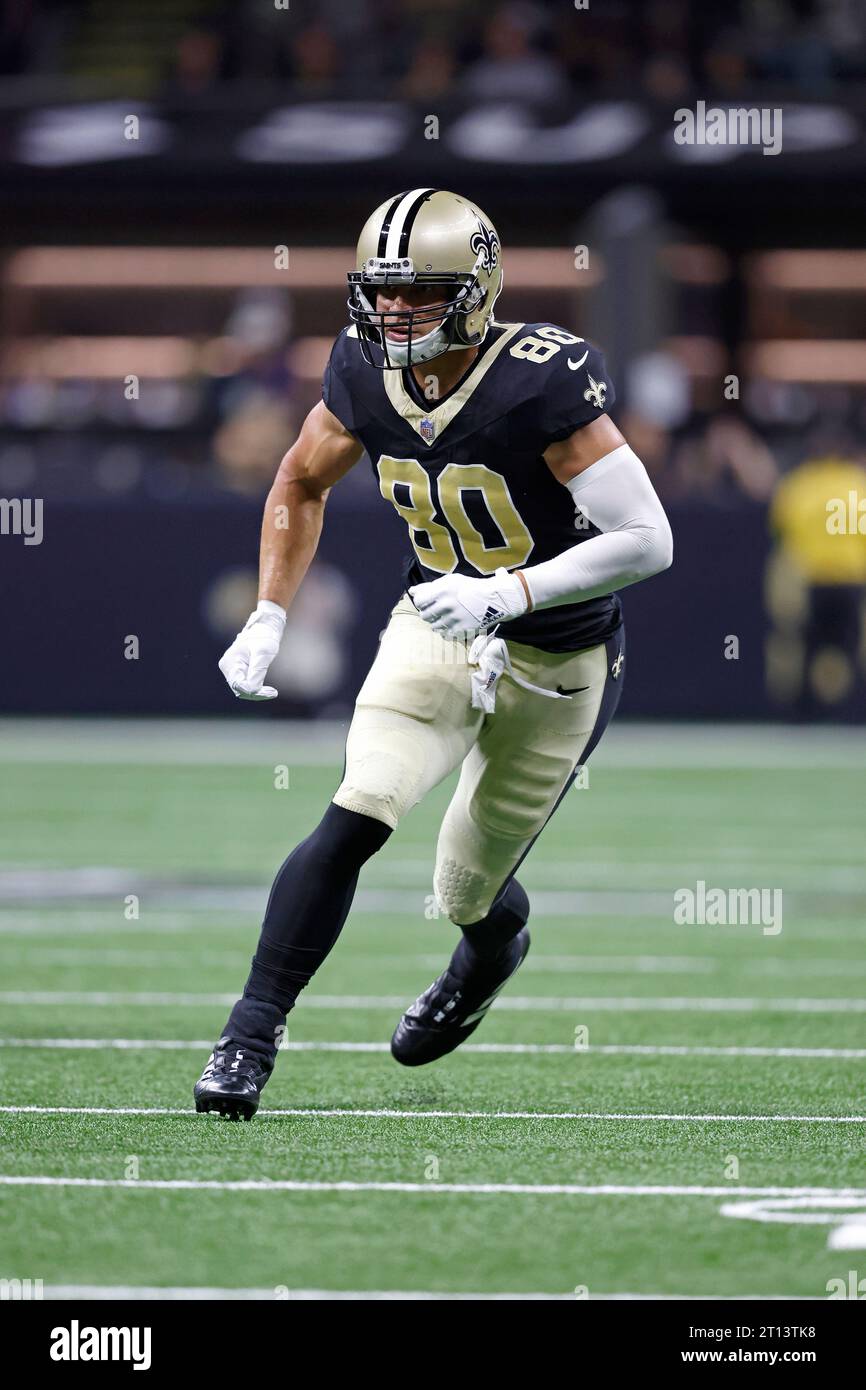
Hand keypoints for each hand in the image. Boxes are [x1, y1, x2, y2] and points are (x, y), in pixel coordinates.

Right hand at [218, 600, 285, 699]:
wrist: (264, 625)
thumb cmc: (264, 636)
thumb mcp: (263, 653)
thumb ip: (257, 671)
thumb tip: (253, 690)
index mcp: (231, 662)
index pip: (240, 685)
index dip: (256, 692)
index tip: (272, 693)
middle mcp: (227, 667)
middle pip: (240, 689)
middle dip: (256, 693)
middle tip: (273, 693)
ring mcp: (231, 668)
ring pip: (242, 688)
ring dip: (256, 692)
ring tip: (271, 691)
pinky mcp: (237, 669)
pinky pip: (244, 683)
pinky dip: (255, 687)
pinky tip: (266, 688)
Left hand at [409, 567, 527, 636]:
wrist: (493, 599)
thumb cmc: (469, 587)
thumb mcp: (450, 581)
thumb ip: (429, 587)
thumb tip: (412, 591)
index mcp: (442, 590)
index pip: (419, 601)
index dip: (421, 602)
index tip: (427, 602)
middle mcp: (446, 605)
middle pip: (424, 615)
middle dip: (428, 613)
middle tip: (437, 610)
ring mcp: (453, 619)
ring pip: (434, 626)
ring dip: (437, 622)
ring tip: (446, 617)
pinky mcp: (461, 630)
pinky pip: (444, 634)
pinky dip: (445, 630)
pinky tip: (451, 624)